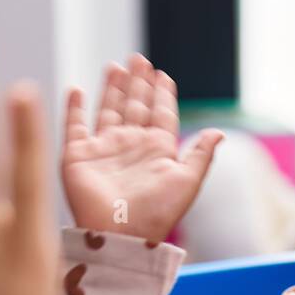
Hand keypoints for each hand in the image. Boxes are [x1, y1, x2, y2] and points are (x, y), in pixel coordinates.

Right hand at [61, 54, 222, 240]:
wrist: (120, 235)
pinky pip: (74, 126)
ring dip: (113, 88)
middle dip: (138, 83)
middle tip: (139, 59)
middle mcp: (130, 147)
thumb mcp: (187, 181)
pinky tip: (78, 90)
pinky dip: (74, 108)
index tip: (163, 74)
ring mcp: (104, 150)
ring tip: (117, 66)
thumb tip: (219, 132)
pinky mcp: (78, 156)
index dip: (162, 94)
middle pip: (135, 106)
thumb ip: (202, 155)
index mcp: (157, 151)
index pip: (160, 114)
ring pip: (109, 110)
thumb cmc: (157, 213)